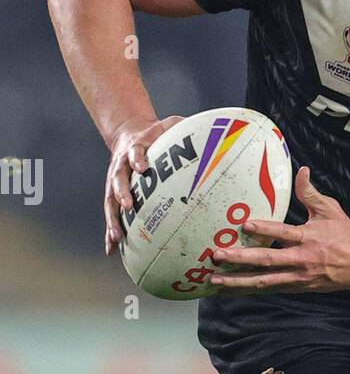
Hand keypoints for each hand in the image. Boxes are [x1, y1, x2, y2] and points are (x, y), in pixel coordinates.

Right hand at [104, 115, 183, 254]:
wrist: (128, 134)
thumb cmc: (155, 132)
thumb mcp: (170, 124)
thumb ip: (186, 127)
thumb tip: (215, 129)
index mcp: (135, 147)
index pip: (135, 152)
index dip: (137, 158)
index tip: (142, 168)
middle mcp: (121, 166)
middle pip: (117, 179)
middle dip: (121, 193)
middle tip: (128, 206)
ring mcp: (115, 181)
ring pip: (110, 202)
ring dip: (112, 219)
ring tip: (117, 237)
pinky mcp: (114, 194)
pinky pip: (111, 215)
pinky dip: (110, 231)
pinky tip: (112, 249)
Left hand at [210, 166, 349, 292]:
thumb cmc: (345, 235)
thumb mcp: (330, 210)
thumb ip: (310, 192)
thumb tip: (301, 170)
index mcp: (309, 238)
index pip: (284, 233)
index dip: (265, 229)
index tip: (246, 224)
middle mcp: (301, 260)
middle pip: (268, 261)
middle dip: (241, 259)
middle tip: (217, 255)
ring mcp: (298, 277)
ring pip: (264, 281)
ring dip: (239, 282)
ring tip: (215, 280)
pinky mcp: (296, 288)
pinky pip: (270, 289)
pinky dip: (249, 290)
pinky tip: (231, 290)